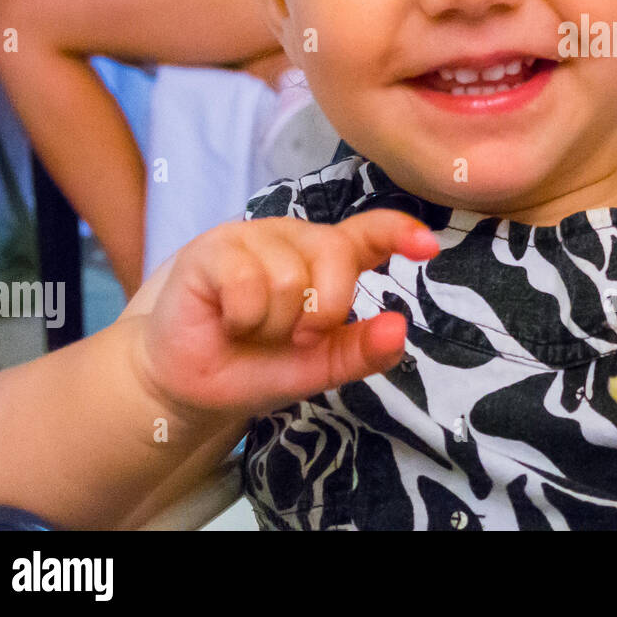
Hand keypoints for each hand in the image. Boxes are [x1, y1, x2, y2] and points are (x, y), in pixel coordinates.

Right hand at [134, 210, 441, 421]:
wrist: (188, 384)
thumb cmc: (257, 365)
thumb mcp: (318, 366)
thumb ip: (360, 350)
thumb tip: (398, 329)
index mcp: (330, 259)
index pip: (371, 232)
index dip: (400, 232)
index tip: (428, 245)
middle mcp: (297, 239)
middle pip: (337, 259)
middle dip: (322, 314)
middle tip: (293, 337)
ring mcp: (254, 237)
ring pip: (290, 278)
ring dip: (273, 324)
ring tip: (251, 329)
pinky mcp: (214, 247)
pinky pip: (248, 283)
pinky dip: (242, 318)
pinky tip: (227, 319)